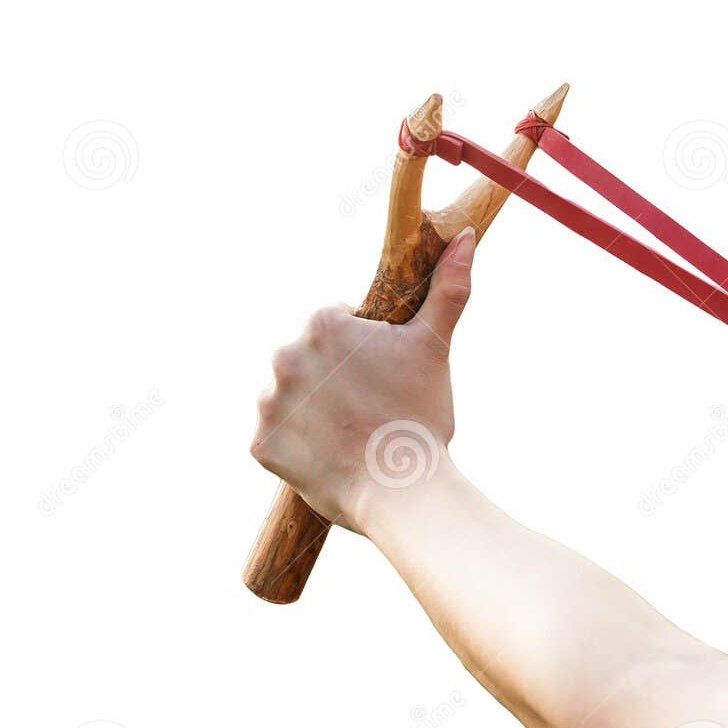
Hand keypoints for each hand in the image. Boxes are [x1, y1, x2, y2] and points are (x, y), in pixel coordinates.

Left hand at [250, 227, 474, 531]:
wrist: (405, 490)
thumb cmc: (421, 414)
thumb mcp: (434, 346)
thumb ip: (448, 288)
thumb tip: (466, 237)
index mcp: (321, 324)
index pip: (333, 325)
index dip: (361, 351)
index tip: (381, 377)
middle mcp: (284, 354)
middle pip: (308, 360)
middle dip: (333, 379)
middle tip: (369, 408)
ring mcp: (268, 400)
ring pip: (290, 396)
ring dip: (312, 410)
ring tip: (350, 432)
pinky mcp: (261, 443)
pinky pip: (276, 437)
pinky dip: (297, 446)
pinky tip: (329, 454)